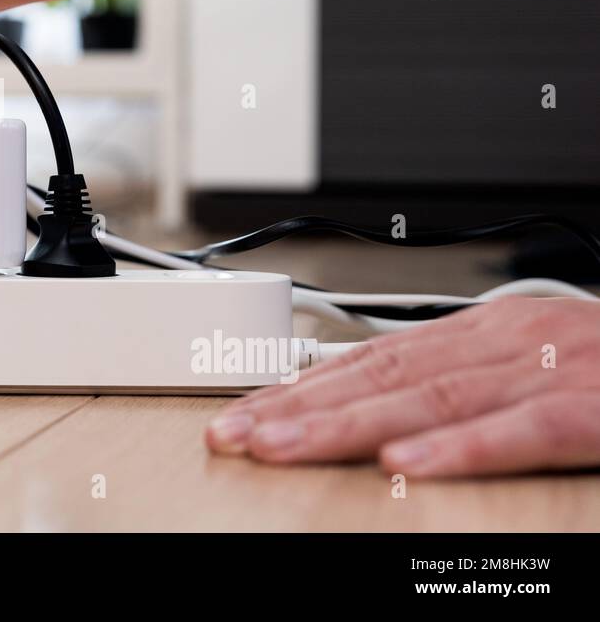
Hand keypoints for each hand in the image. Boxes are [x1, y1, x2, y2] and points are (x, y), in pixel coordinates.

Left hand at [205, 296, 599, 476]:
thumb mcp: (529, 362)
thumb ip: (458, 380)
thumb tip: (379, 410)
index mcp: (488, 331)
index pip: (374, 361)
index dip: (301, 388)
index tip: (243, 414)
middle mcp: (509, 340)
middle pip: (385, 378)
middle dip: (300, 408)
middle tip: (236, 434)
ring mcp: (555, 369)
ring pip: (434, 399)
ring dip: (350, 425)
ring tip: (284, 445)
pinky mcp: (599, 408)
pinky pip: (526, 431)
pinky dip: (463, 449)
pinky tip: (408, 467)